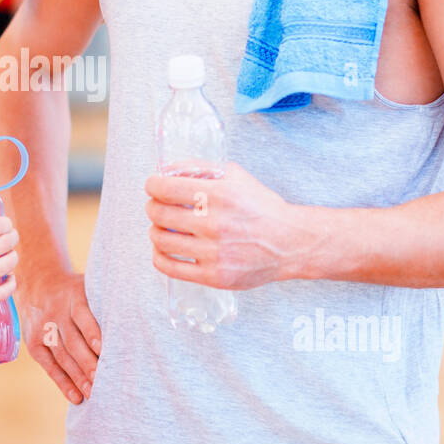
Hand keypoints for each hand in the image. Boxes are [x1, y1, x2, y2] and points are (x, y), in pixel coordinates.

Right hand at [0, 216, 18, 327]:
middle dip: (12, 237)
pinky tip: (9, 279)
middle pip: (5, 242)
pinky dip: (11, 284)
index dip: (5, 223)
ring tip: (9, 256)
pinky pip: (3, 292)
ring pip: (8, 264)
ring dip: (12, 257)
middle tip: (11, 237)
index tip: (5, 224)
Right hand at [19, 269, 100, 403]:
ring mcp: (43, 329)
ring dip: (78, 377)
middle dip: (87, 363)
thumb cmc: (76, 292)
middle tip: (102, 381)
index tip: (104, 351)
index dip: (93, 334)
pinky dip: (63, 383)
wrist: (38, 284)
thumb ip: (105, 303)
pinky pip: (49, 366)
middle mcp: (56, 313)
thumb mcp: (88, 286)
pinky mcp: (34, 344)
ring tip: (94, 394)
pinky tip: (76, 397)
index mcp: (74, 297)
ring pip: (62, 357)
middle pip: (72, 342)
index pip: (83, 317)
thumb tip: (139, 325)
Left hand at [145, 161, 313, 289]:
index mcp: (220, 195)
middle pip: (159, 213)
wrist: (290, 243)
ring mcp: (214, 252)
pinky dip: (159, 256)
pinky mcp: (214, 276)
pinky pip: (169, 267)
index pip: (165, 188)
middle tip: (158, 206)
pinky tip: (164, 249)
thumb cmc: (262, 208)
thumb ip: (199, 168)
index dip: (152, 185)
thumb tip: (165, 169)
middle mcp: (215, 224)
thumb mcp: (235, 176)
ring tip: (163, 227)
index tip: (153, 186)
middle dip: (153, 206)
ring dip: (155, 230)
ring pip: (161, 239)